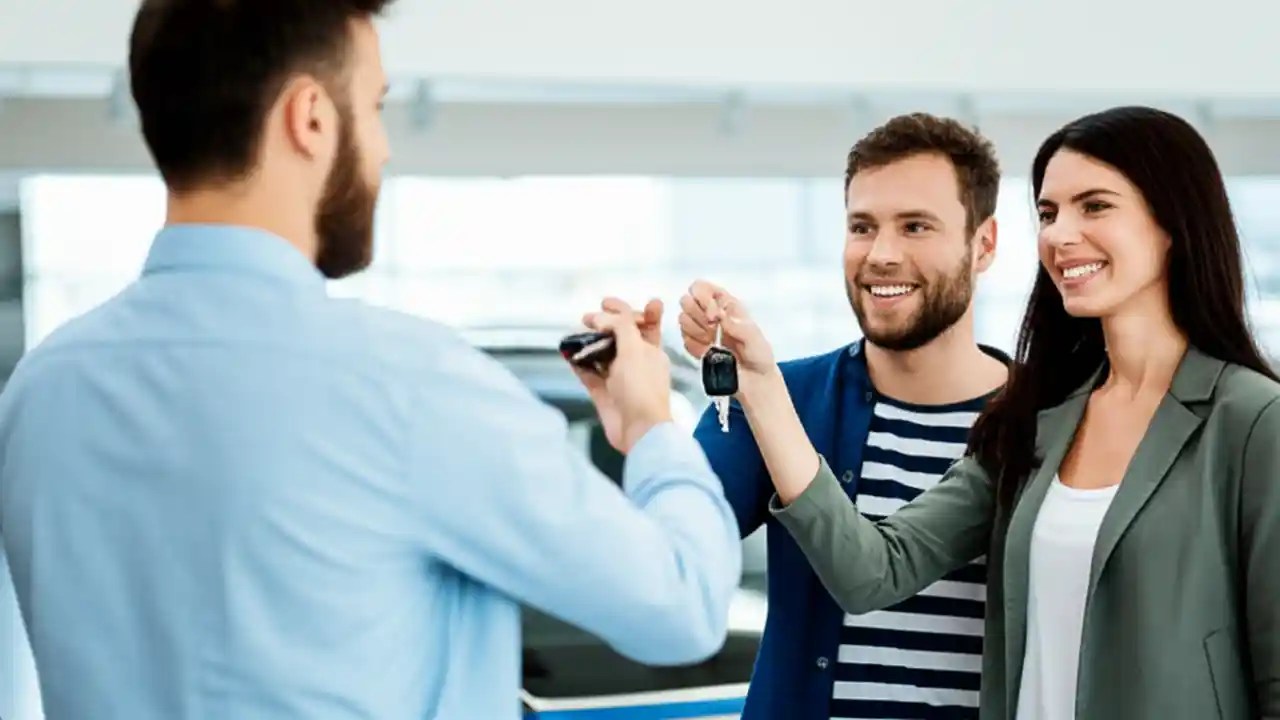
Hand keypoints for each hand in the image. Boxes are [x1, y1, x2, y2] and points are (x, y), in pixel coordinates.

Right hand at [573, 298, 672, 453]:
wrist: (639, 430)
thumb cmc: (643, 389)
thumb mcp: (635, 348)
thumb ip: (620, 326)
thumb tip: (602, 317)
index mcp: (652, 350)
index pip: (643, 322)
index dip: (626, 309)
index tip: (607, 302)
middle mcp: (637, 363)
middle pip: (620, 337)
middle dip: (604, 325)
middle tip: (587, 317)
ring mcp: (619, 378)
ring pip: (601, 354)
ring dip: (588, 343)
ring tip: (574, 334)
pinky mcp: (604, 393)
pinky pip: (588, 373)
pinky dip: (578, 363)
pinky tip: (568, 355)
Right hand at [678, 280, 779, 398]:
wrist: (754, 380)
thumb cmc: (759, 354)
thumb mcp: (754, 337)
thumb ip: (737, 325)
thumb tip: (720, 315)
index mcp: (725, 303)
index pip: (701, 287)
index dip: (702, 297)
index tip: (713, 316)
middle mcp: (710, 313)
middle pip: (686, 300)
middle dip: (697, 316)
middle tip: (713, 330)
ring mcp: (700, 329)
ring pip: (682, 319)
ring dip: (696, 332)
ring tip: (713, 342)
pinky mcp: (695, 346)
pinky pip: (684, 340)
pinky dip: (695, 347)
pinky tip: (709, 352)